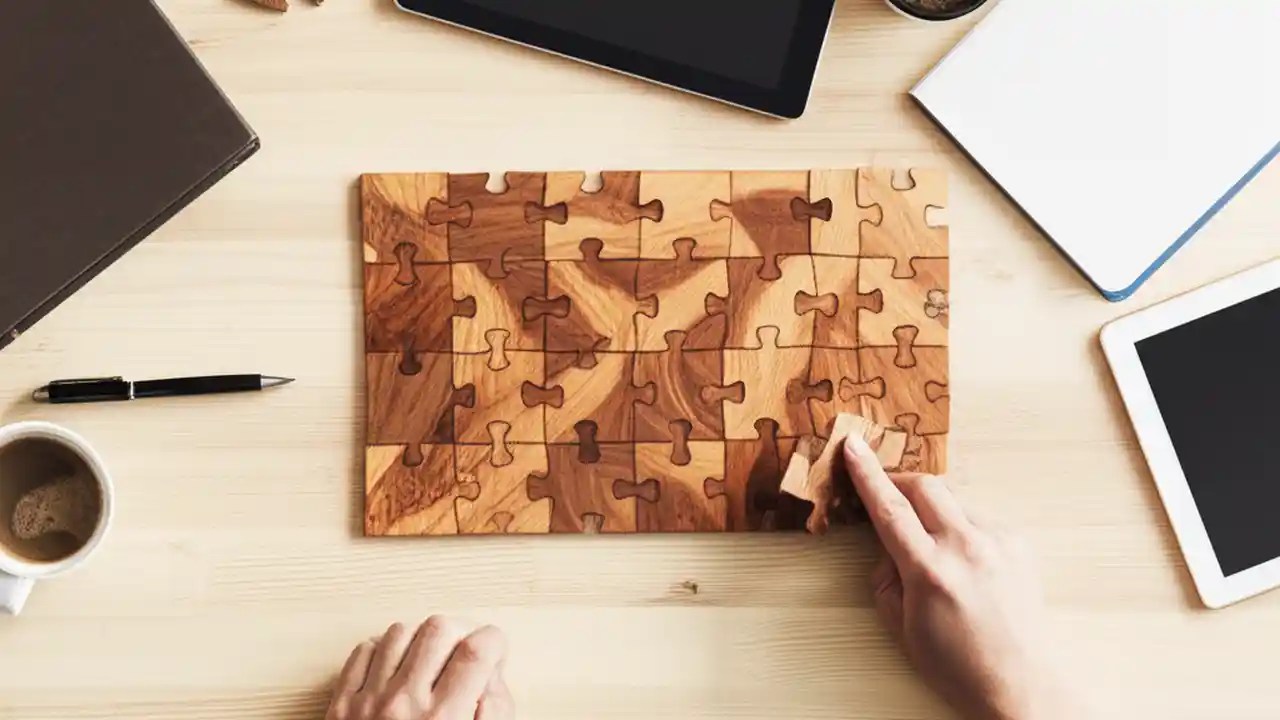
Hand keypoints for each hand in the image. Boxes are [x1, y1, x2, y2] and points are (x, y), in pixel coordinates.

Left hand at [326, 616, 514, 719]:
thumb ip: (495, 713)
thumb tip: (494, 676)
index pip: (477, 651)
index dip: (494, 641)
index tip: (494, 650)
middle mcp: (403, 705)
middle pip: (439, 629)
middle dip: (460, 633)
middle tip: (464, 652)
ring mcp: (367, 703)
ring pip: (400, 631)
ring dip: (421, 639)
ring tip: (430, 659)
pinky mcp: (340, 707)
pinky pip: (362, 652)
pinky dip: (382, 651)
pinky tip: (395, 667)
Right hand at [843, 436, 1086, 719]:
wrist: (1018, 682)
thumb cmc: (956, 664)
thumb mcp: (900, 626)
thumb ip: (886, 576)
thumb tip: (888, 545)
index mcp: (930, 571)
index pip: (890, 509)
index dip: (867, 475)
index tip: (853, 446)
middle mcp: (966, 548)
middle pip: (924, 487)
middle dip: (899, 482)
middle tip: (885, 493)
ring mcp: (997, 542)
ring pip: (952, 502)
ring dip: (932, 513)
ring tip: (932, 551)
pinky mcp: (1017, 543)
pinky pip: (977, 519)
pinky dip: (960, 530)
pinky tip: (963, 563)